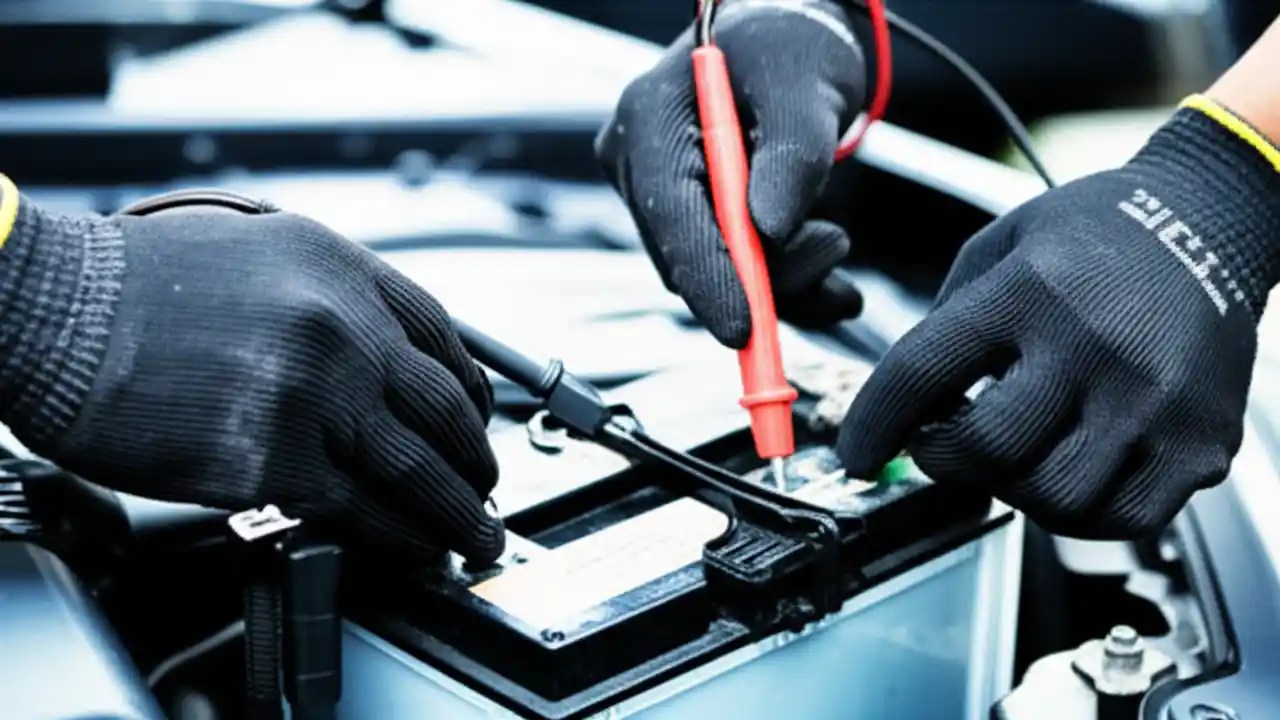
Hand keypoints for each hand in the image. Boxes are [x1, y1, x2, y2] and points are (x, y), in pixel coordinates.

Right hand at [0, 198, 502, 561]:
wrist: (54, 314)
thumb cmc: (135, 286)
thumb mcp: (258, 252)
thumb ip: (328, 299)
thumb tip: (379, 359)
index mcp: (340, 267)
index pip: (442, 336)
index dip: (473, 388)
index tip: (481, 418)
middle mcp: (340, 324)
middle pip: (444, 406)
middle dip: (477, 457)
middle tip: (488, 486)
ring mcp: (313, 390)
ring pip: (418, 466)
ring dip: (458, 509)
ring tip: (475, 533)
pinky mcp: (274, 457)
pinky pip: (361, 507)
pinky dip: (399, 534)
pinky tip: (413, 545)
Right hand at [597, 0, 867, 347]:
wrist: (786, 46)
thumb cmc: (790, 47)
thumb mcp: (805, 84)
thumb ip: (794, 156)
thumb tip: (770, 231)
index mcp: (650, 117)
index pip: (670, 215)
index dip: (708, 276)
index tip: (745, 328)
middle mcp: (639, 161)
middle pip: (686, 254)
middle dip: (762, 277)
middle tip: (834, 244)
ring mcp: (658, 195)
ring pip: (711, 274)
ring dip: (782, 282)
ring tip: (837, 245)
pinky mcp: (688, 220)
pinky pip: (728, 273)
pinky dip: (782, 287)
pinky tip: (831, 286)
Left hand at [838, 104, 1279, 537]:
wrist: (1213, 221)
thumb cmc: (1096, 233)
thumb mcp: (1001, 245)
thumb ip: (947, 321)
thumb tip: (902, 406)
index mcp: (1030, 290)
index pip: (922, 372)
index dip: (873, 425)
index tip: (858, 452)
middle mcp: (1095, 347)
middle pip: (986, 450)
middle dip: (940, 460)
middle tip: (939, 445)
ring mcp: (1155, 401)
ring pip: (1051, 498)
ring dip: (1008, 490)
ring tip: (1009, 457)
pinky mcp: (1200, 440)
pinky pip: (1120, 517)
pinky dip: (1075, 513)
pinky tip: (1064, 473)